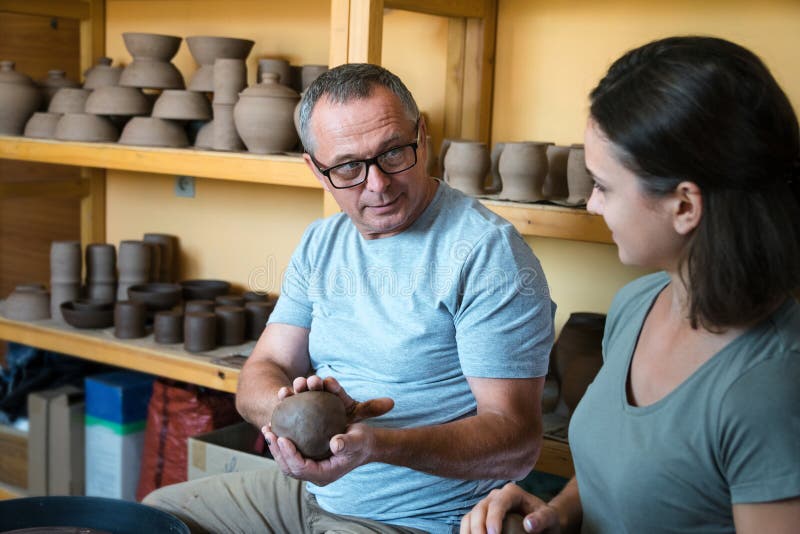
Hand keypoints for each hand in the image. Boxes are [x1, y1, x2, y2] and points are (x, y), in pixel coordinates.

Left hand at [263, 375, 393, 485]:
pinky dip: (282, 441)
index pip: (302, 468)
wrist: (366, 444)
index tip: (282, 438)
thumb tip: (335, 444)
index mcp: (325, 473)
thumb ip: (347, 443)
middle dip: (276, 451)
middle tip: (269, 433)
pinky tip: (276, 426)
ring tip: (267, 429)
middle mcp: (315, 472)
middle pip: (290, 467)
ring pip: (287, 461)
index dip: (289, 455)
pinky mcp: (309, 457)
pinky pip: (291, 452)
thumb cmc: (363, 441)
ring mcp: (311, 466)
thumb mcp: (358, 440)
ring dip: (275, 446)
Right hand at [460, 482, 560, 533]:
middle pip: (480, 509)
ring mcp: (486, 505)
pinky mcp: (480, 515)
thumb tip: (529, 524)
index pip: (498, 504)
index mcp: (511, 492)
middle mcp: (495, 496)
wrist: (541, 522)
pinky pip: (468, 522)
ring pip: (471, 516)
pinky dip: (467, 532)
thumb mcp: (550, 518)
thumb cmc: (546, 519)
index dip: (493, 519)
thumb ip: (542, 519)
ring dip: (469, 532)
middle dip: (478, 528)